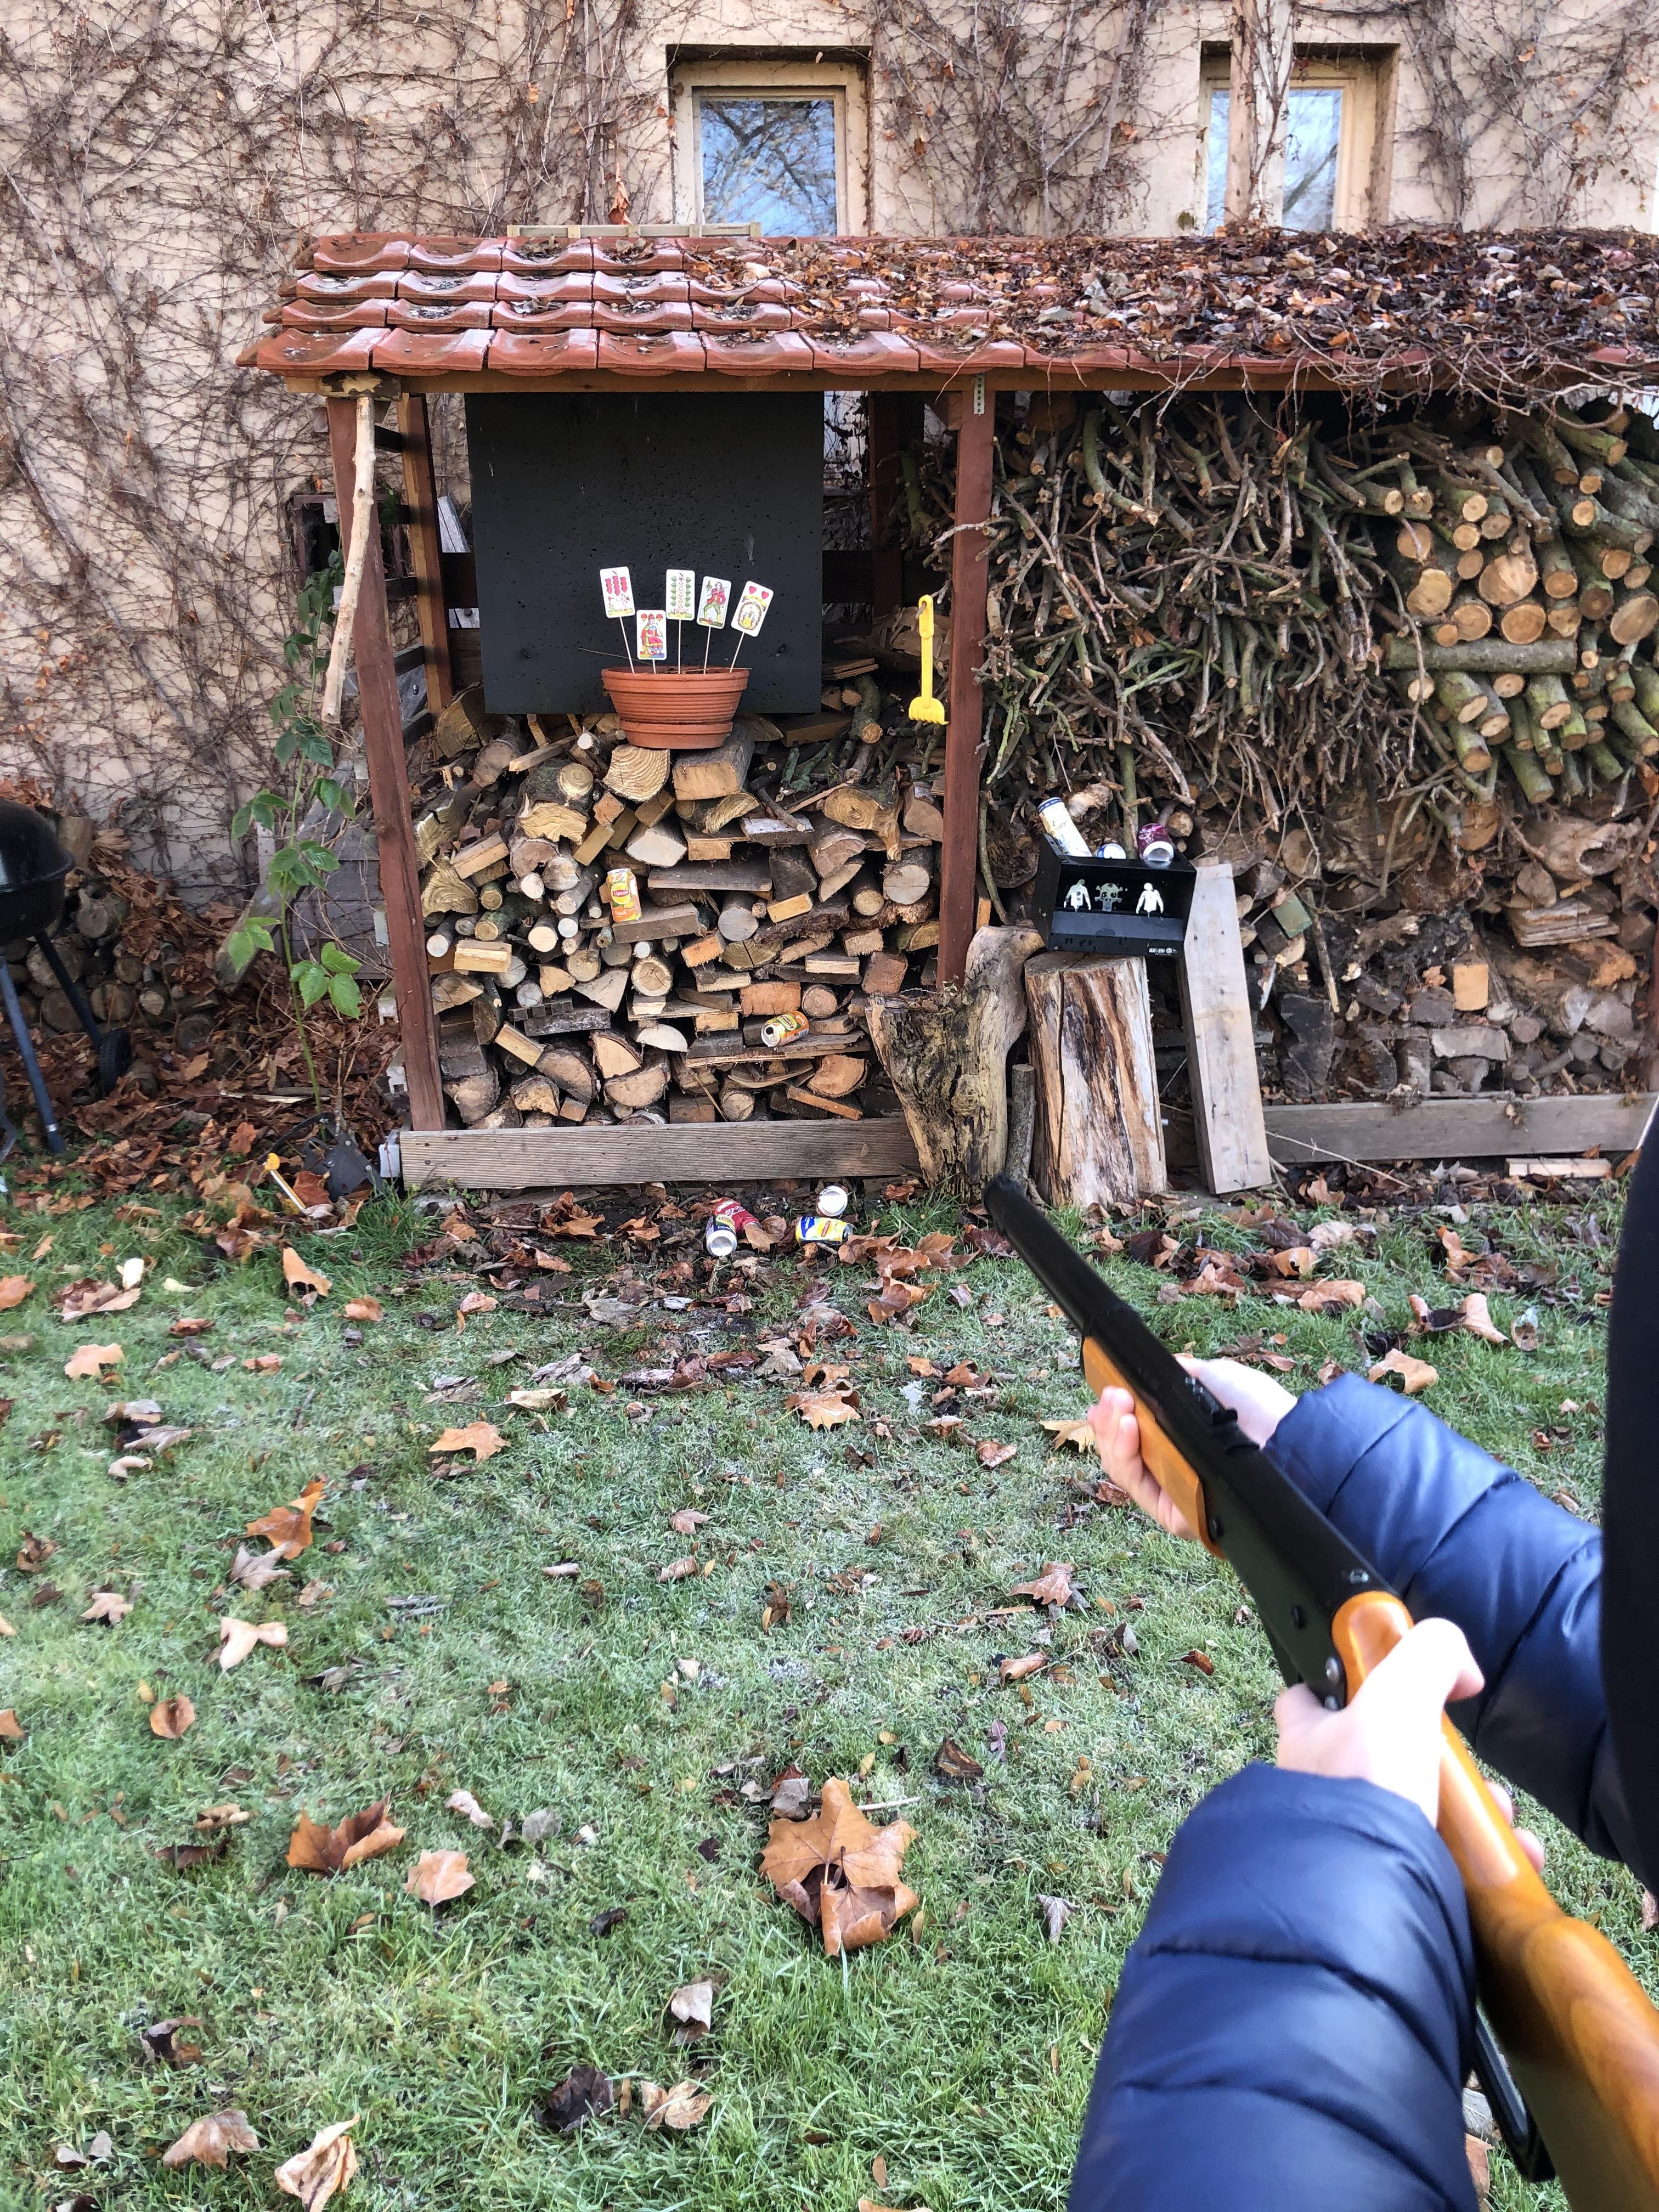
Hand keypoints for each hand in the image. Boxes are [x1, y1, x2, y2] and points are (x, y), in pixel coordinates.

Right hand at [1086, 1357, 1298, 1541]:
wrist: (1286, 1438)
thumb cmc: (1259, 1408)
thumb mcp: (1214, 1377)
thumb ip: (1178, 1377)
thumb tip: (1149, 1372)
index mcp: (1180, 1440)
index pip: (1134, 1433)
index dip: (1114, 1416)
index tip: (1107, 1393)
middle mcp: (1174, 1469)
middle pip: (1122, 1452)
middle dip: (1109, 1420)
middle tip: (1111, 1394)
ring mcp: (1173, 1493)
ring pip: (1123, 1469)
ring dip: (1111, 1434)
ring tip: (1116, 1407)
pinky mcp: (1176, 1515)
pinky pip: (1138, 1488)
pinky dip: (1124, 1456)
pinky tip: (1127, 1427)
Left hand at [1276, 1616, 1546, 1869]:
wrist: (1363, 1903)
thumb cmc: (1363, 1788)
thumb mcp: (1397, 1696)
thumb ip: (1427, 1656)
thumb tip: (1458, 1661)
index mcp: (1307, 1741)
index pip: (1306, 1701)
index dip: (1342, 1687)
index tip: (1389, 1690)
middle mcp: (1321, 1795)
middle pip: (1390, 1764)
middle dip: (1449, 1769)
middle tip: (1482, 1782)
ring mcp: (1354, 1847)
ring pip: (1424, 1818)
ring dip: (1475, 1818)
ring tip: (1505, 1825)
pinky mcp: (1388, 1892)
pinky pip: (1444, 1872)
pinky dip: (1486, 1867)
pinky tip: (1515, 1862)